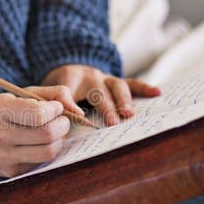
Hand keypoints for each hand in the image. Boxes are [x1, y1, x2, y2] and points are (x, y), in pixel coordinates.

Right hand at [0, 85, 84, 177]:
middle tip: (62, 120)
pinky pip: (41, 163)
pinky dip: (48, 151)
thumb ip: (55, 95)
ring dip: (59, 140)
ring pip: (48, 152)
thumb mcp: (23, 94)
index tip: (56, 107)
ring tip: (54, 131)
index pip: (37, 114)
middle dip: (63, 125)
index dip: (55, 110)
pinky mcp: (11, 172)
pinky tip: (42, 143)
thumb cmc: (6, 110)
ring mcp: (4, 158)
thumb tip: (79, 113)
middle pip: (47, 135)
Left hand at [41, 64, 160, 125]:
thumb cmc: (56, 90)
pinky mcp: (115, 81)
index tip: (77, 117)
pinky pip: (131, 83)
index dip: (70, 103)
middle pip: (98, 91)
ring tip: (128, 115)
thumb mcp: (46, 95)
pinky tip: (157, 92)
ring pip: (116, 86)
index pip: (68, 90)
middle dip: (106, 107)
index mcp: (68, 78)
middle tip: (112, 123)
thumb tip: (54, 133)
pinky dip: (144, 88)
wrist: (66, 70)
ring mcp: (104, 77)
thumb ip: (50, 109)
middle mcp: (89, 76)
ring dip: (123, 100)